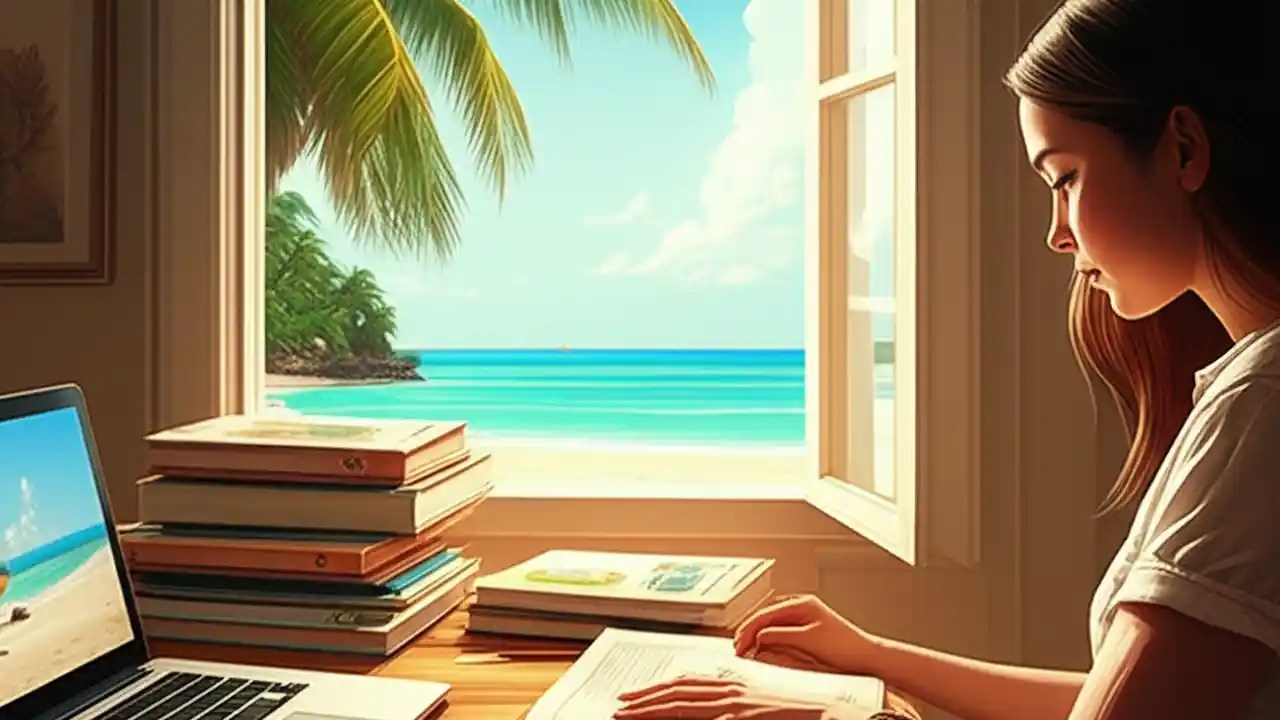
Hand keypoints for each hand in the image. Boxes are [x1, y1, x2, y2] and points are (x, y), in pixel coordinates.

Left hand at [614, 675, 865, 718]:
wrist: (834, 713)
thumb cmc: (802, 713)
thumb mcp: (760, 707)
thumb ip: (735, 709)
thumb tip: (715, 713)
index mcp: (735, 686)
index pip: (687, 684)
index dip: (658, 690)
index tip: (635, 696)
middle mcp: (732, 690)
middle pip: (677, 692)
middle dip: (644, 699)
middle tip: (619, 705)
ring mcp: (737, 705)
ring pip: (682, 705)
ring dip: (651, 709)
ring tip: (625, 714)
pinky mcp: (744, 717)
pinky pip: (705, 719)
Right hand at [733, 594, 880, 674]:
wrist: (866, 656)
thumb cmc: (844, 646)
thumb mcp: (807, 640)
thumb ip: (780, 635)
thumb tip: (759, 635)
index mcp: (801, 604)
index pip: (765, 614)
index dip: (748, 629)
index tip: (738, 644)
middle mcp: (802, 607)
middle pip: (766, 617)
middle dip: (749, 631)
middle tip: (738, 647)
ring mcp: (805, 618)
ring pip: (772, 624)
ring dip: (758, 635)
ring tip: (747, 648)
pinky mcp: (808, 630)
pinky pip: (781, 631)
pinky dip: (769, 639)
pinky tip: (764, 647)